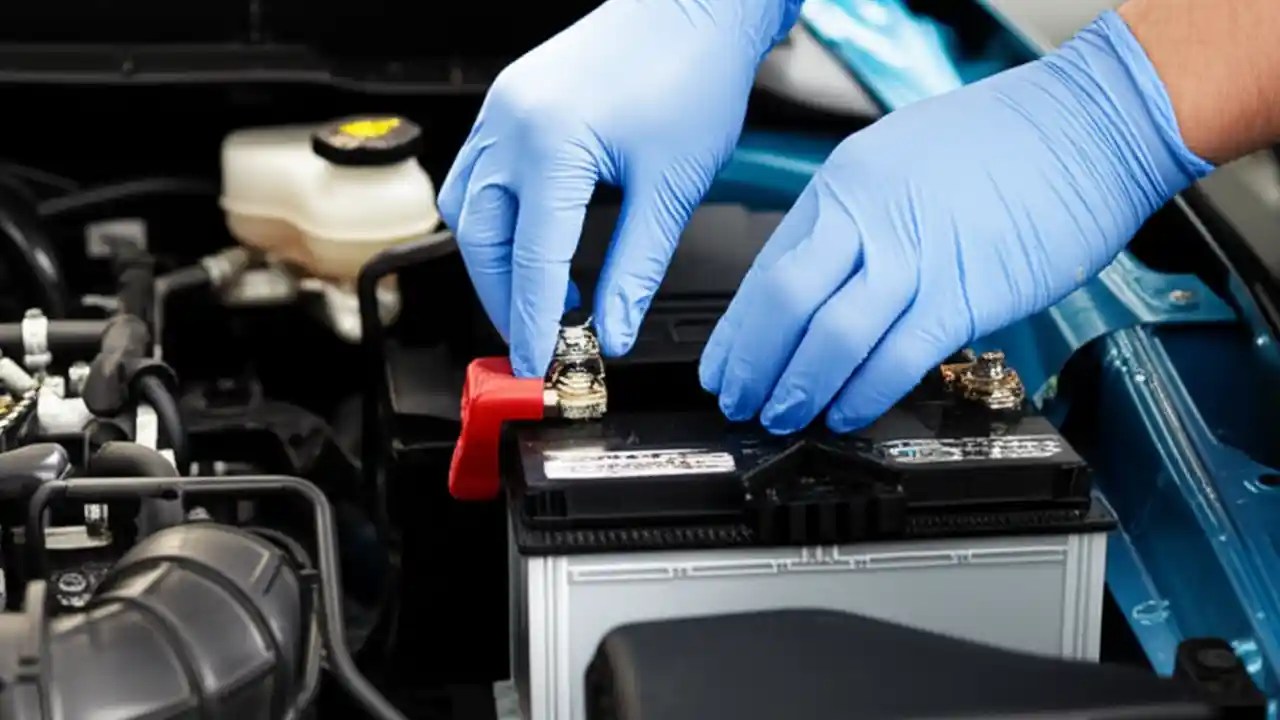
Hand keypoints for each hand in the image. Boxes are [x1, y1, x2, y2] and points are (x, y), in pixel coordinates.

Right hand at [439, 0, 800, 377]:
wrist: (698, 5)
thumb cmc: (692, 72)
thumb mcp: (671, 187)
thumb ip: (636, 268)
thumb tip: (616, 328)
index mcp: (549, 144)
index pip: (531, 260)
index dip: (534, 322)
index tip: (540, 363)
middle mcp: (511, 123)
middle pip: (482, 239)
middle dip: (504, 298)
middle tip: (538, 338)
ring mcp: (503, 108)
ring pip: (469, 208)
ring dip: (494, 261)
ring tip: (537, 298)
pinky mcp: (511, 100)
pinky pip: (479, 172)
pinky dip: (495, 219)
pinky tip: (529, 241)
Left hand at [699, 11, 1212, 433]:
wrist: (1090, 125)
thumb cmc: (1005, 141)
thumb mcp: (899, 159)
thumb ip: (855, 219)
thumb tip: (817, 280)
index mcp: (846, 183)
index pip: (768, 266)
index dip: (739, 329)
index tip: (724, 365)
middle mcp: (869, 215)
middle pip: (784, 303)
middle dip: (754, 364)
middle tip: (741, 400)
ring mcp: (916, 255)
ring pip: (831, 335)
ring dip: (800, 386)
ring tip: (785, 415)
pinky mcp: (965, 293)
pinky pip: (897, 356)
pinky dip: (864, 392)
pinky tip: (846, 411)